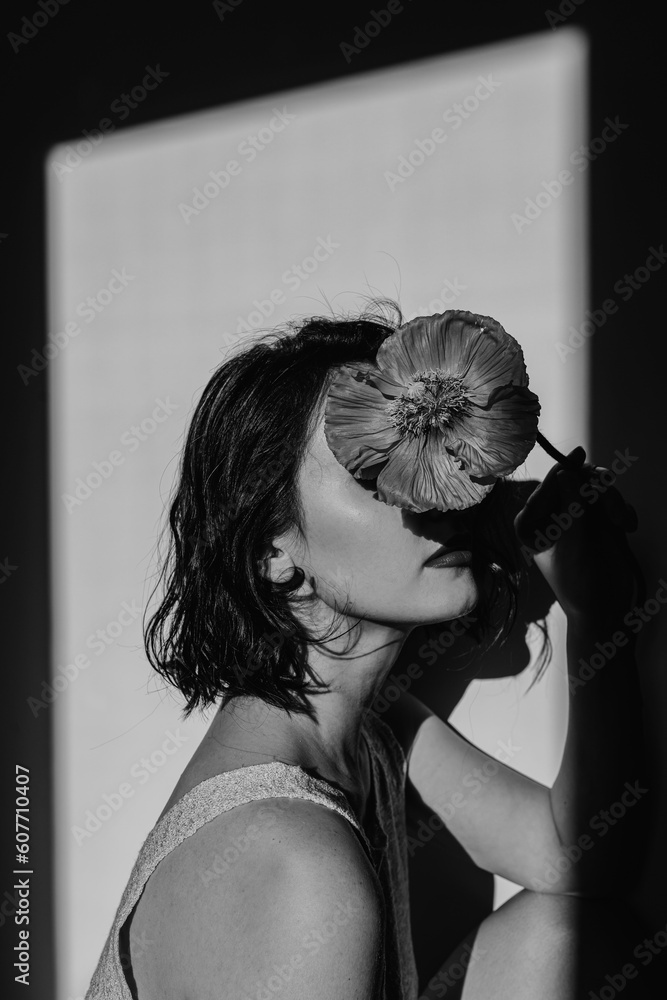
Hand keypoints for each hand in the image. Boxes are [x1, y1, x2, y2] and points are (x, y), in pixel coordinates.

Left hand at [513, 446, 640, 633]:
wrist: (605, 611)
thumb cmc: (578, 584)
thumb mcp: (573, 541)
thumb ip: (572, 505)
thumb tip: (569, 472)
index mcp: (532, 523)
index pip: (549, 487)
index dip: (565, 470)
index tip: (580, 456)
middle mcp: (553, 516)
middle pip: (576, 482)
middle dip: (597, 491)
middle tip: (613, 509)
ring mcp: (578, 519)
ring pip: (597, 489)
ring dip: (613, 502)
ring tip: (622, 524)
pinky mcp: (601, 523)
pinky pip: (613, 502)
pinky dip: (622, 511)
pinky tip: (626, 528)